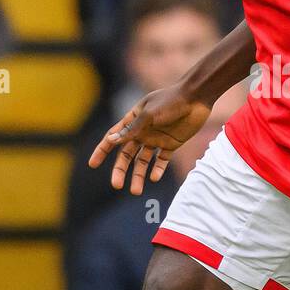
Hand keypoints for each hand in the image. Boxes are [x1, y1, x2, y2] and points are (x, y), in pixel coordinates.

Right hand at [88, 83, 212, 193]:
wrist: (196, 98)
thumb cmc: (170, 101)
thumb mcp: (149, 114)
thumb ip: (132, 129)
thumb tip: (111, 140)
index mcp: (132, 120)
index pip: (113, 138)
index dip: (102, 150)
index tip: (92, 164)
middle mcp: (142, 131)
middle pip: (126, 155)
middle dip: (120, 170)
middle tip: (116, 185)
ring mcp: (156, 139)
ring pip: (142, 161)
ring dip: (138, 176)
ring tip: (136, 192)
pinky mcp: (171, 145)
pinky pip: (161, 161)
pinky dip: (157, 170)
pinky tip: (154, 178)